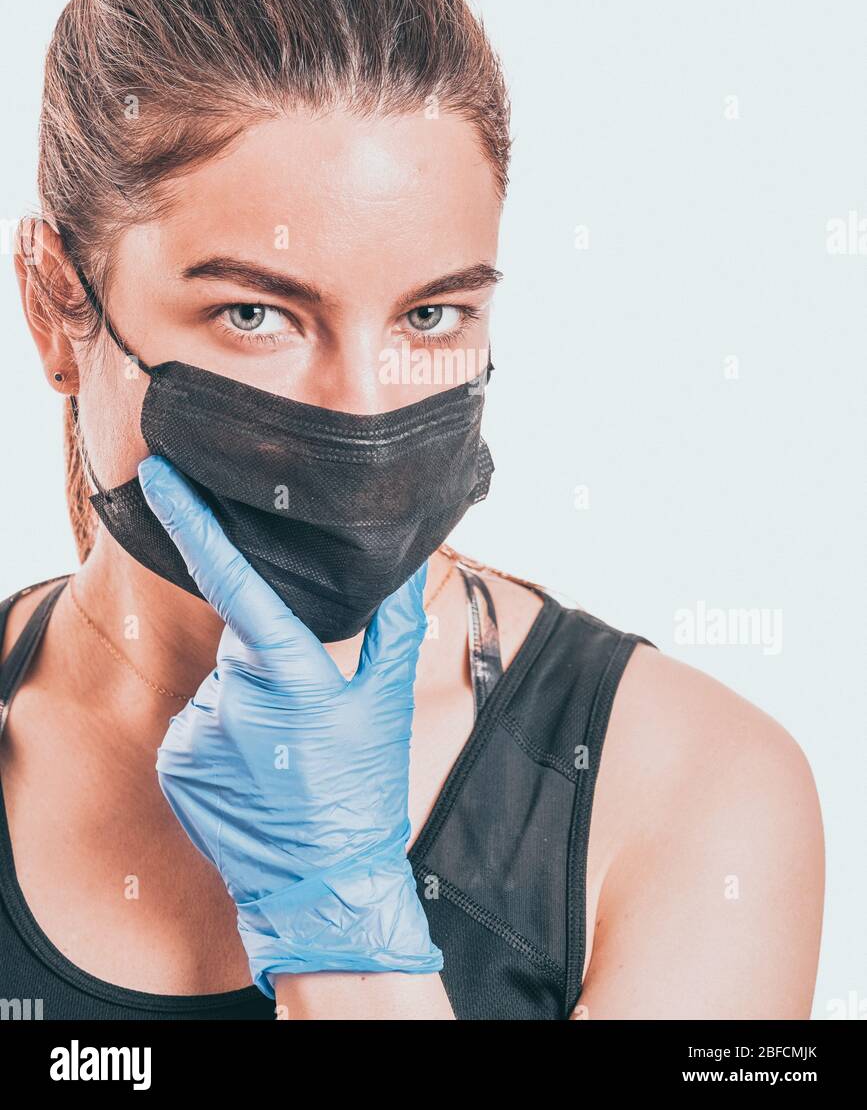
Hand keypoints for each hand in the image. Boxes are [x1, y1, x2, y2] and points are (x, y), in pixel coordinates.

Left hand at [137, 453, 442, 999]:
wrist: (323, 889)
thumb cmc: (364, 793)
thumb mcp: (388, 703)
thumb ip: (394, 624)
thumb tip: (402, 565)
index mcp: (290, 676)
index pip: (235, 581)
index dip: (194, 522)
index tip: (158, 475)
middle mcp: (232, 700)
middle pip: (242, 642)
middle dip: (270, 660)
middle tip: (308, 717)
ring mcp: (197, 736)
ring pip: (221, 685)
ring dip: (249, 702)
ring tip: (286, 754)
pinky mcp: (175, 764)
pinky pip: (199, 723)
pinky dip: (224, 736)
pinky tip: (256, 772)